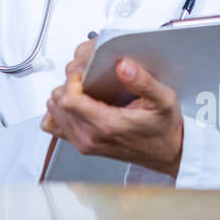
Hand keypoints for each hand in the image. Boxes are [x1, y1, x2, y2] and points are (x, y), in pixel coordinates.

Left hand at [41, 50, 184, 178]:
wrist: (166, 153)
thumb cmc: (164, 129)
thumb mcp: (164, 100)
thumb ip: (144, 82)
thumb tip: (124, 66)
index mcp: (106, 125)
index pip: (68, 99)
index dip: (73, 80)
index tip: (86, 74)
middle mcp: (90, 138)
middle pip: (57, 103)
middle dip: (67, 85)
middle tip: (86, 79)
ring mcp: (83, 143)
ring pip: (53, 112)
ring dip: (63, 96)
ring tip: (83, 90)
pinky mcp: (81, 145)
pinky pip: (54, 127)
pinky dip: (59, 112)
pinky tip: (76, 105)